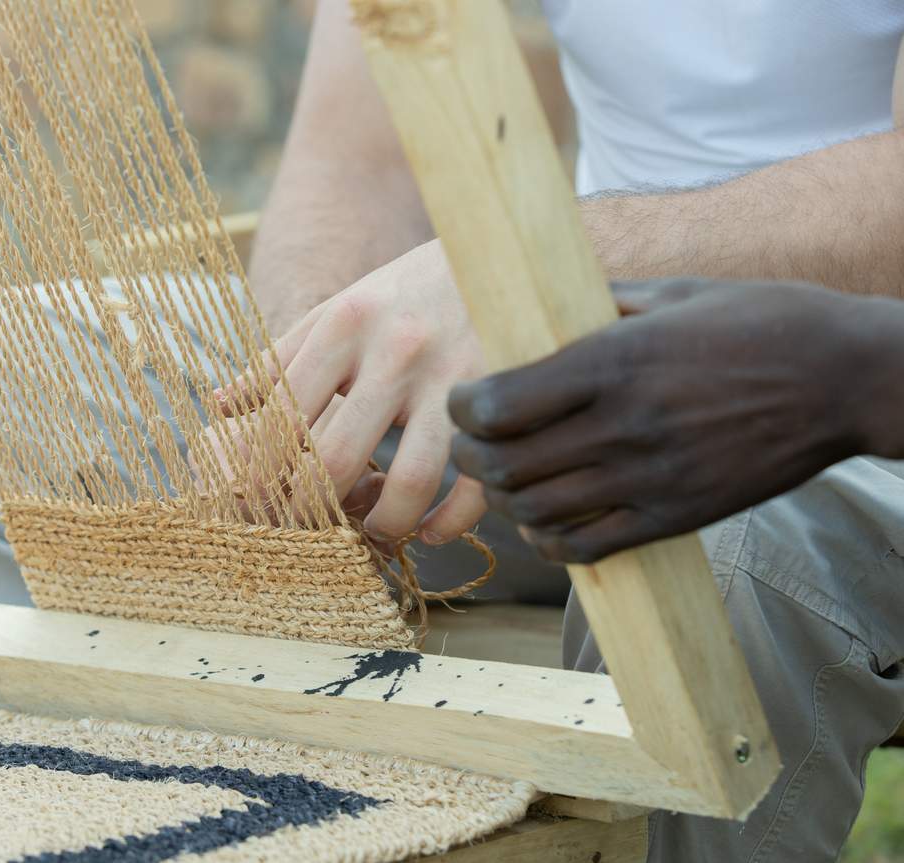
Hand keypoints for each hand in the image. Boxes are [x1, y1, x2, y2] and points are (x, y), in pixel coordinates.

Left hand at [220, 239, 488, 542]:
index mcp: (344, 325)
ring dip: (386, 523)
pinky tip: (431, 530)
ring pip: (412, 480)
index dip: (265, 474)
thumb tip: (218, 404)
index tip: (260, 504)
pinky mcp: (500, 399)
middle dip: (316, 510)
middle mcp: (396, 350)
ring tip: (374, 531)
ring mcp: (452, 377)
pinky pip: (476, 481)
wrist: (500, 250)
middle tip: (311, 530)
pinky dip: (452, 522)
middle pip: (338, 458)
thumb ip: (279, 359)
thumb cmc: (404, 293)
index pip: (285, 416)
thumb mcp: (337, 311)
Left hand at [448, 278, 899, 562]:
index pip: (498, 404)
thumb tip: (540, 307)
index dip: (462, 407)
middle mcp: (625, 425)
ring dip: (502, 499)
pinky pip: (585, 547)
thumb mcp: (676, 293)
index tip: (463, 399)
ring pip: (534, 511)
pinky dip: (547, 539)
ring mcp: (650, 478)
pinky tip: (544, 518)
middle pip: (504, 464)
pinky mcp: (674, 517)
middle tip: (471, 442)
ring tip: (503, 478)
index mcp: (616, 361)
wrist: (848, 378)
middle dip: (469, 456)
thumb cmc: (763, 321)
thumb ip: (600, 304)